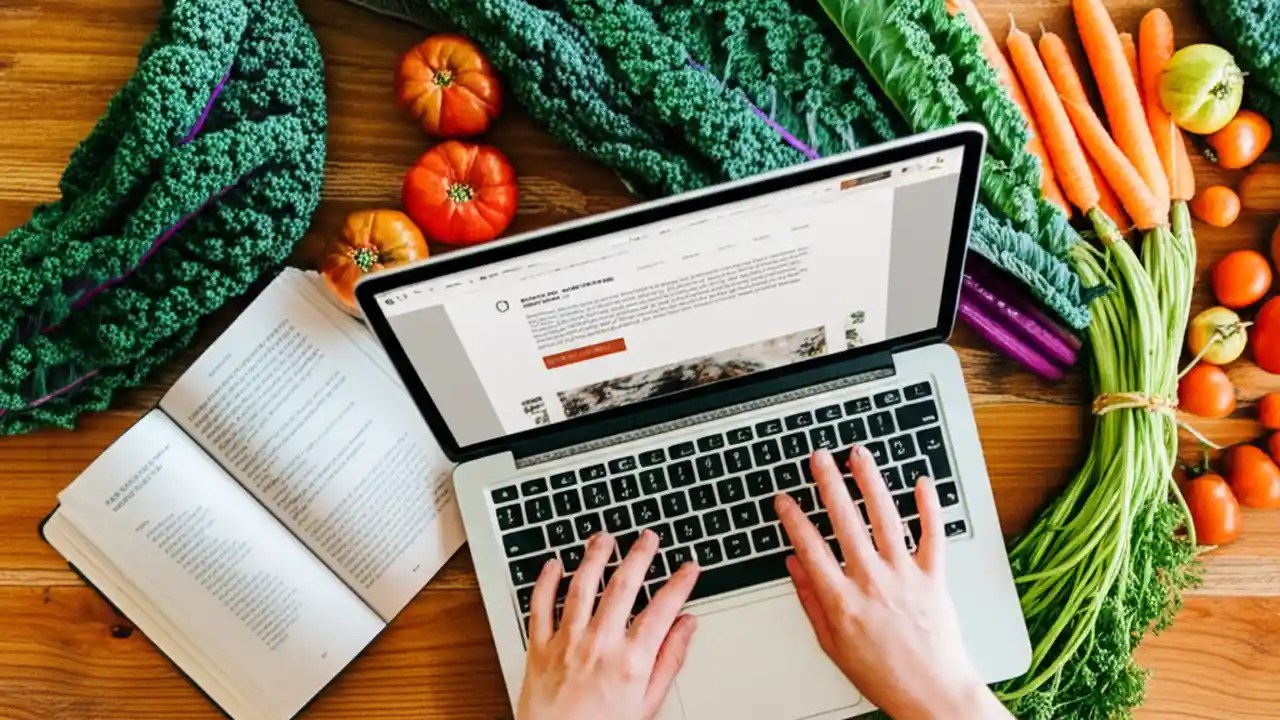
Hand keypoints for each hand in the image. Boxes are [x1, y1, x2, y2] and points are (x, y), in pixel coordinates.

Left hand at [516, 530, 700, 719]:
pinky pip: (540, 606)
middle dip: (639, 556)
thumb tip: (686, 628)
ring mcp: (567, 643)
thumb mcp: (648, 705)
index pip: (663, 608)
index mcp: (631, 660)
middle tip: (648, 538)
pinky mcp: (540, 648)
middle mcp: (599, 644)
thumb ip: (669, 661)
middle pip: (623, 586)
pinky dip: (546, 581)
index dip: (679, 582)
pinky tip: (553, 564)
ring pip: (582, 586)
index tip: (688, 567)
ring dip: (595, 556)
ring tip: (604, 538)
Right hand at [775, 447, 1011, 719]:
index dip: (793, 519)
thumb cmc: (884, 675)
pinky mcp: (933, 578)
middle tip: (819, 458)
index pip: (810, 547)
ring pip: (885, 518)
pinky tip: (922, 482)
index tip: (784, 500)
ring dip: (871, 482)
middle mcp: (873, 582)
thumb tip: (794, 565)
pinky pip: (933, 535)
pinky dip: (930, 507)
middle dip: (829, 484)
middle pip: (845, 521)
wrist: (932, 694)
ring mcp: (905, 576)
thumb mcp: (832, 644)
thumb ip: (811, 601)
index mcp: (843, 601)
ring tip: (859, 456)